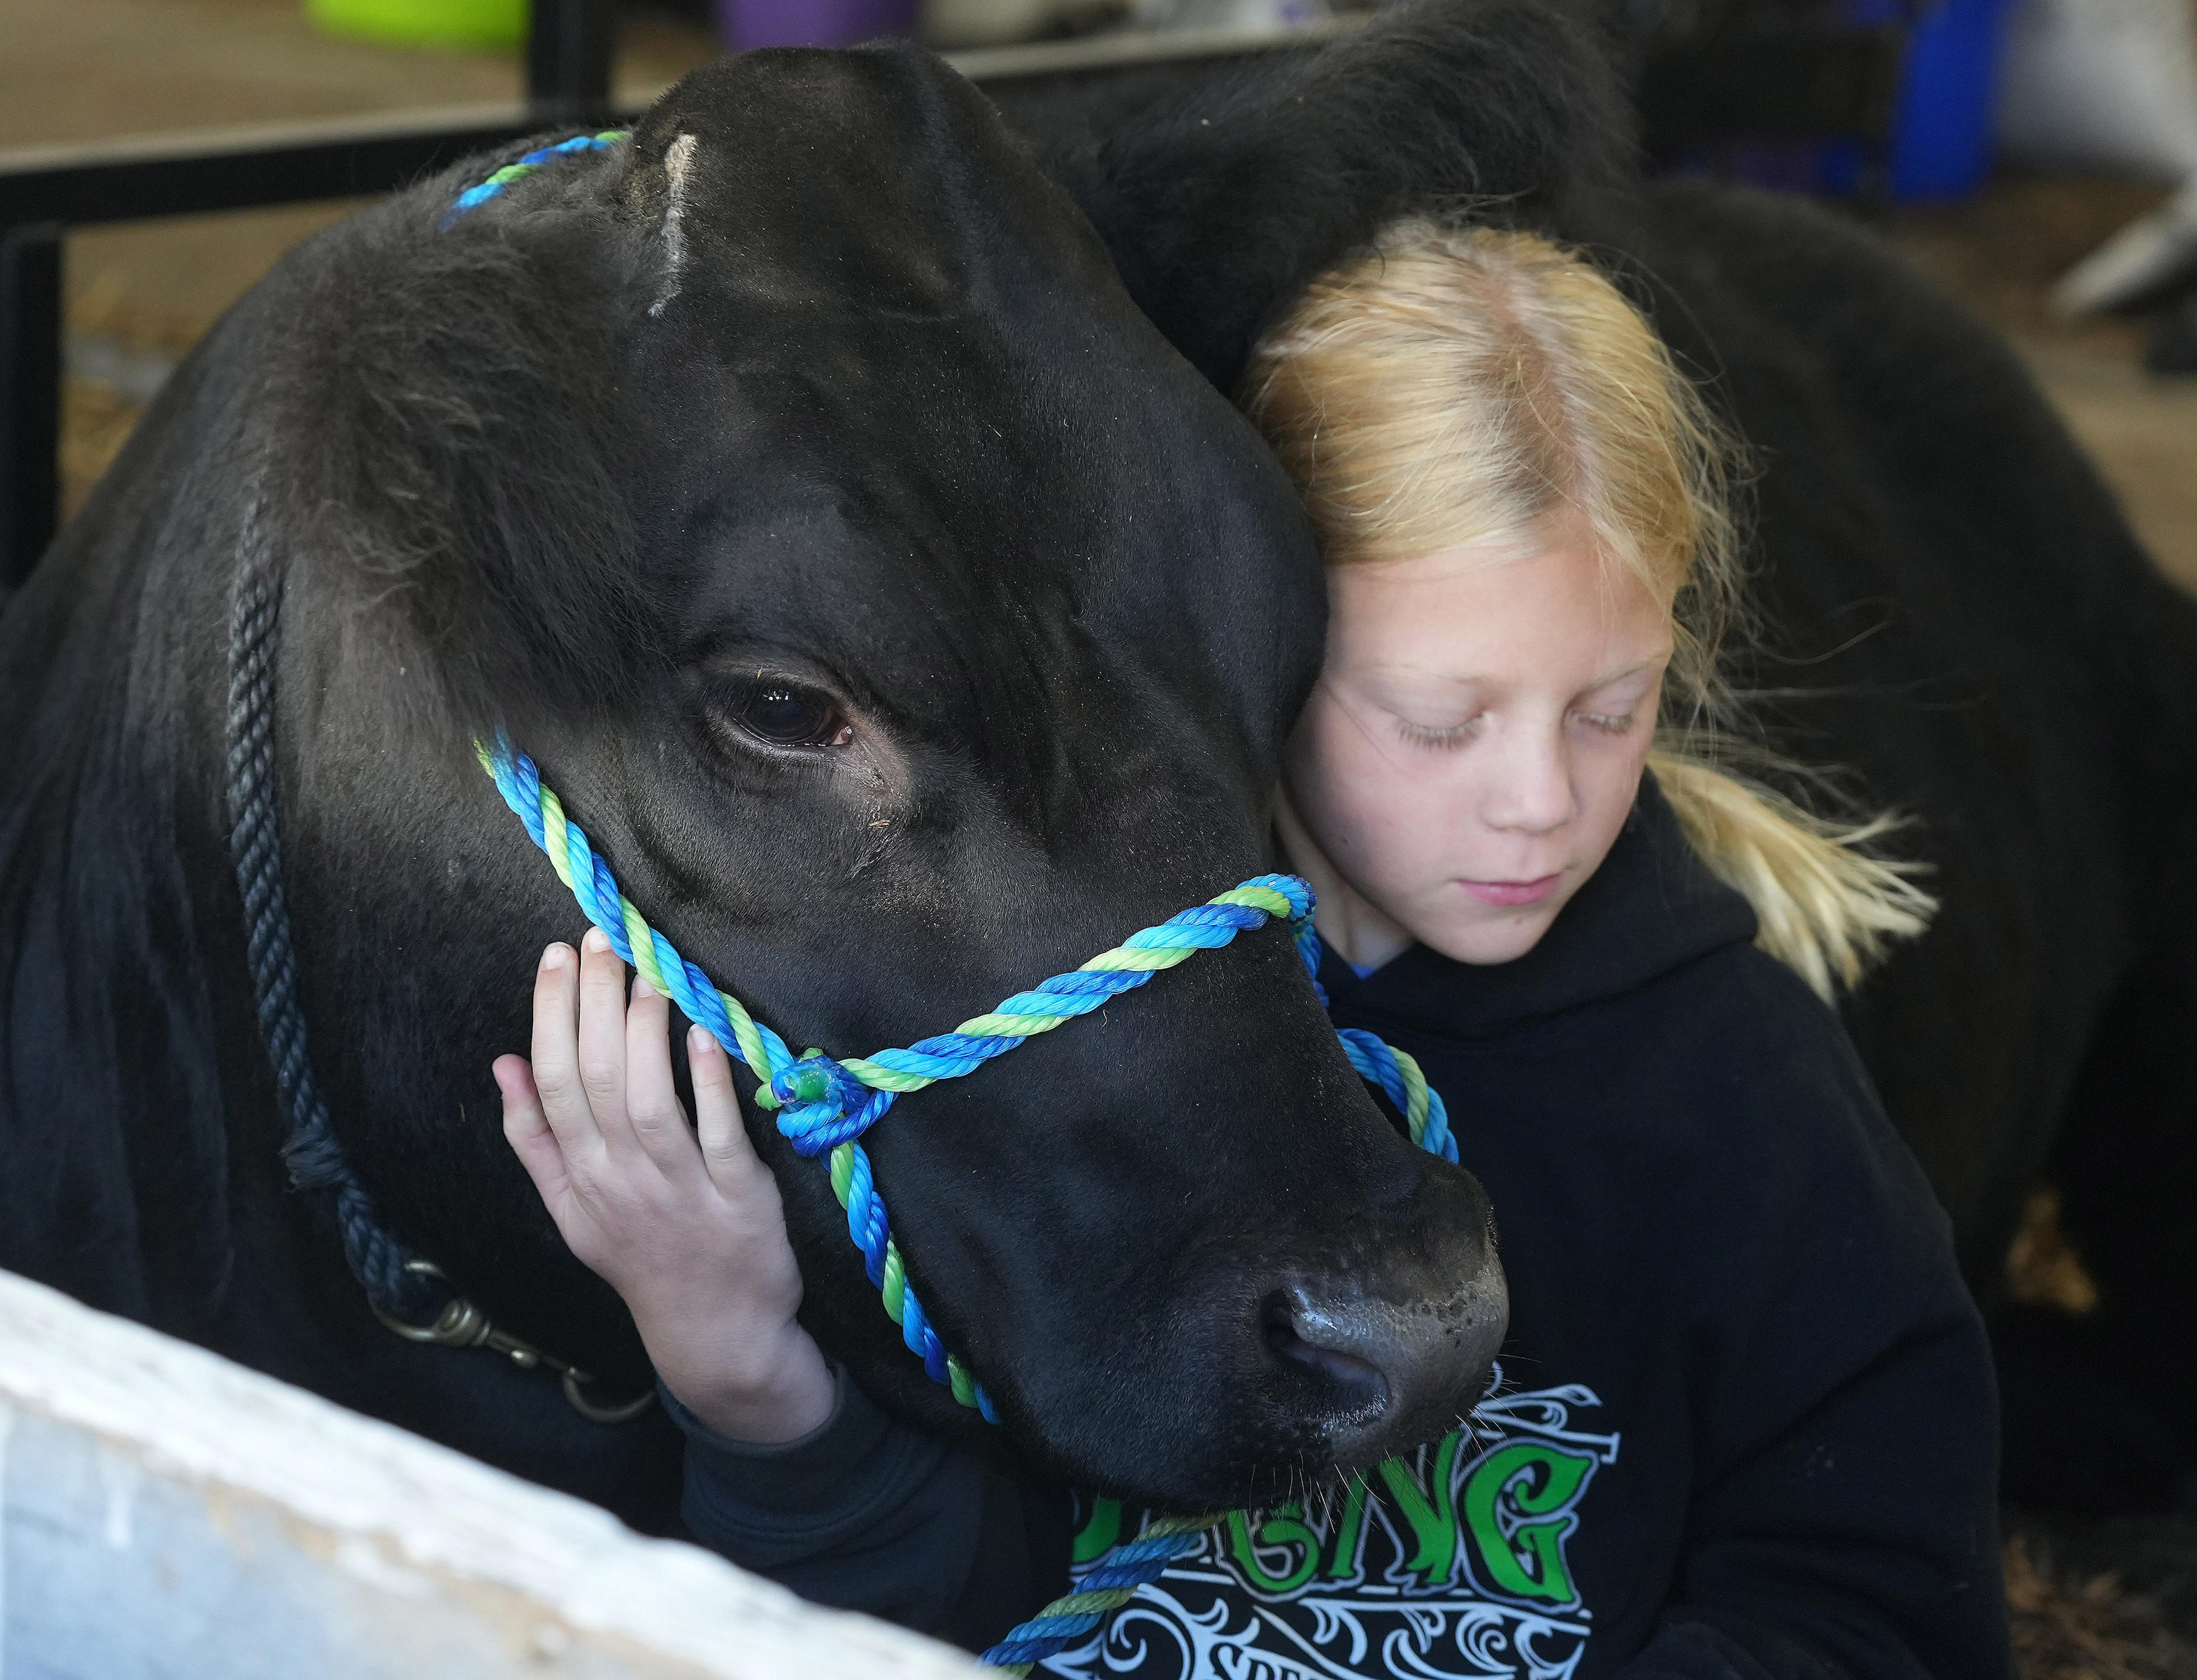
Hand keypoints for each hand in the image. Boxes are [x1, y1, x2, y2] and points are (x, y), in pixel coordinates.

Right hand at [493, 928, 834, 1442]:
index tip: (554, 956)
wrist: (714, 1332)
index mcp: (579, 1176)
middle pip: (594, 1081)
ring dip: (645, 1036)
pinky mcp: (739, 1200)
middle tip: (601, 939)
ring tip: (647, 976)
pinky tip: (705, 1036)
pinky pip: (718, 1136)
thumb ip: (533, 1138)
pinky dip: (710, 1086)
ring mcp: (679, 1191)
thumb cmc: (642, 1255)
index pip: (550, 1082)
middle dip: (594, 1004)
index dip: (549, 1015)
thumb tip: (500, 1064)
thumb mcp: (572, 1208)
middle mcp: (621, 1181)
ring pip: (648, 1104)